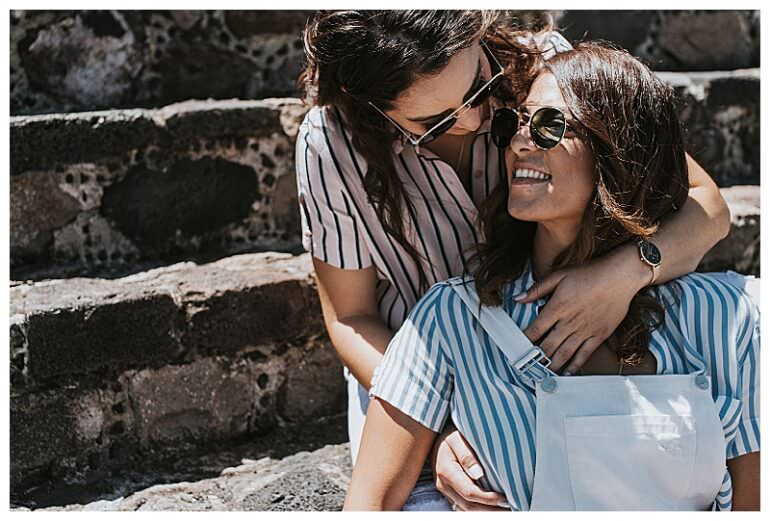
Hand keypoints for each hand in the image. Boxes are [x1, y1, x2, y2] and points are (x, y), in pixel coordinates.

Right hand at [431, 424, 509, 510]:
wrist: (437, 435)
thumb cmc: (451, 433)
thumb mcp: (457, 437)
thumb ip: (466, 455)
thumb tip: (478, 474)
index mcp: (446, 471)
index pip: (470, 492)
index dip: (489, 499)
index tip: (505, 498)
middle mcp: (443, 484)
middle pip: (469, 506)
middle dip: (490, 510)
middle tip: (510, 508)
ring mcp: (445, 489)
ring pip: (466, 509)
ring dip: (485, 512)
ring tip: (503, 510)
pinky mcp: (449, 491)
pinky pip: (463, 506)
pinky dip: (478, 509)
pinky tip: (491, 507)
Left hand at [515, 246, 647, 373]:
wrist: (619, 277)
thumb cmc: (589, 274)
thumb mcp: (559, 275)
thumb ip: (537, 289)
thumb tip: (518, 298)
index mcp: (557, 307)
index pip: (535, 329)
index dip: (524, 341)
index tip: (517, 348)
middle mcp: (569, 322)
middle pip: (547, 346)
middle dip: (535, 358)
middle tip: (527, 367)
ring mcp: (585, 331)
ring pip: (564, 354)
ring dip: (552, 365)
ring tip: (542, 374)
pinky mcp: (599, 335)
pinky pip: (584, 355)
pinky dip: (574, 366)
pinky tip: (567, 373)